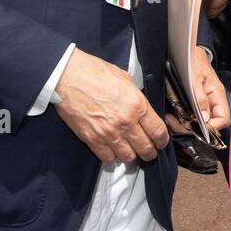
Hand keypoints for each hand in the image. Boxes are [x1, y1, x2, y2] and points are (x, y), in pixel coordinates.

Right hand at [53, 48, 169, 163]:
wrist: (68, 76)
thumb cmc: (95, 72)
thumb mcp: (125, 79)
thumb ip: (137, 98)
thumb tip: (144, 110)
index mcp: (137, 105)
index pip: (158, 131)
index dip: (163, 140)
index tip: (161, 142)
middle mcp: (125, 122)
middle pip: (146, 149)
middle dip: (150, 152)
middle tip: (149, 151)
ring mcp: (108, 133)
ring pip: (128, 157)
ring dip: (131, 155)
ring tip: (130, 150)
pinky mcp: (92, 139)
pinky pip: (107, 157)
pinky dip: (111, 156)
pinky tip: (112, 149)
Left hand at [166, 46, 230, 136]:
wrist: (184, 51)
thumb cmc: (192, 61)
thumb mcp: (194, 79)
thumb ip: (199, 98)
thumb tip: (204, 118)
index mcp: (216, 95)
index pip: (223, 119)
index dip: (213, 127)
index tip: (198, 129)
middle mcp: (211, 101)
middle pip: (208, 124)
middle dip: (193, 127)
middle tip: (177, 124)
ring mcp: (201, 103)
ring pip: (197, 122)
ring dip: (184, 124)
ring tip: (171, 120)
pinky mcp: (192, 102)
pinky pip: (189, 115)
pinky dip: (180, 118)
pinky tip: (171, 115)